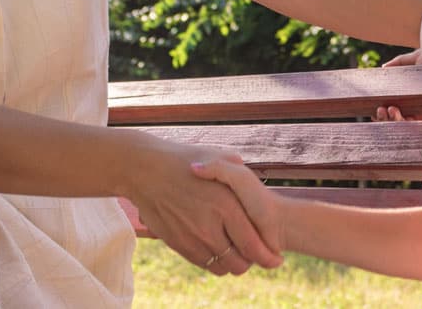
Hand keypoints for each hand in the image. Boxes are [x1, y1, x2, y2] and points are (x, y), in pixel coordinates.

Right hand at [128, 139, 283, 275]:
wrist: (145, 168)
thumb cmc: (185, 158)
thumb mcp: (220, 154)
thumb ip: (240, 170)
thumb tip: (256, 180)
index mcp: (226, 204)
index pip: (255, 245)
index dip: (269, 256)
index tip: (277, 257)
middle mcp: (209, 225)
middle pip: (241, 262)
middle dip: (254, 263)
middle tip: (258, 255)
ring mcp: (191, 237)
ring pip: (223, 266)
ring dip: (234, 264)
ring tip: (239, 252)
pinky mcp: (177, 243)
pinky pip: (204, 264)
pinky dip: (216, 263)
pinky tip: (220, 249)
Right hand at [373, 48, 421, 120]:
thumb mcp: (416, 58)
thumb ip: (399, 63)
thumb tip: (383, 68)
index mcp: (415, 98)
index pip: (398, 110)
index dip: (385, 113)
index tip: (376, 109)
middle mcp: (421, 108)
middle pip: (400, 121)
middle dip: (386, 119)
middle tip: (379, 110)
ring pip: (407, 126)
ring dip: (393, 120)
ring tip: (388, 109)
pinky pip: (420, 126)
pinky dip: (406, 122)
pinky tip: (398, 114)